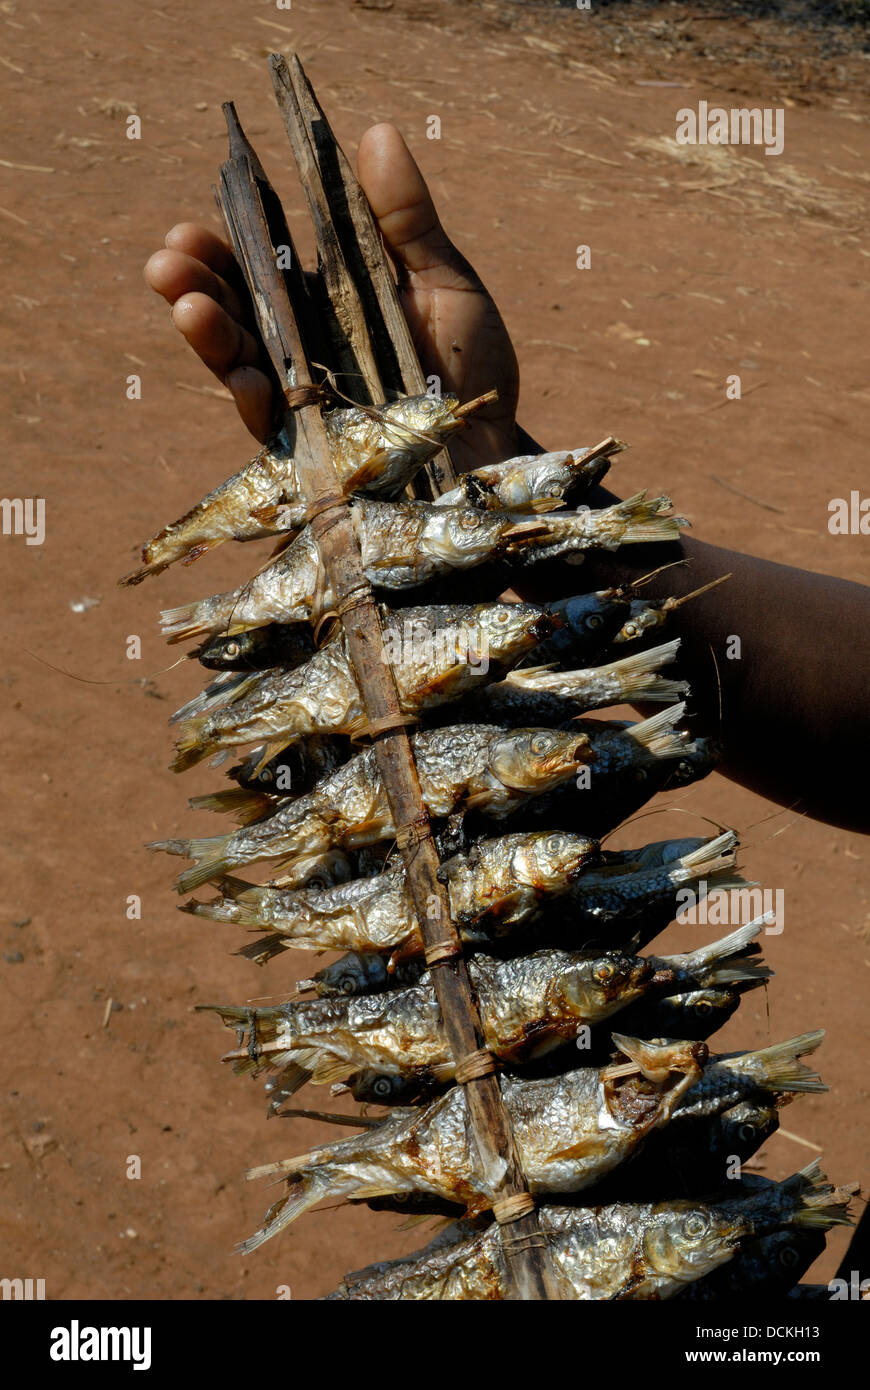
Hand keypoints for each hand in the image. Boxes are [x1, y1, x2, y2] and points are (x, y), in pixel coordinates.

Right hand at [144, 123, 518, 469]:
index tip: (187, 227)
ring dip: (212, 338)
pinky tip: (246, 377)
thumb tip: (374, 131)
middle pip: (234, 313)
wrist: (496, 442)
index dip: (218, 249)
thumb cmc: (470, 361)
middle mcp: (302, 348)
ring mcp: (304, 399)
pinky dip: (259, 401)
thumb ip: (406, 218)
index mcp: (321, 300)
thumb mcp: (444, 279)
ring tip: (189, 309)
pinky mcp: (316, 449)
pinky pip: (278, 426)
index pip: (256, 267)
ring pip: (242, 365)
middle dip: (196, 288)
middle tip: (166, 263)